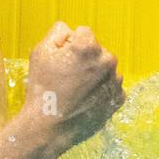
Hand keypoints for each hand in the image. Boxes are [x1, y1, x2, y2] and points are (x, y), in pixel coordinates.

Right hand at [23, 21, 123, 145]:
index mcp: (89, 46)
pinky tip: (85, 99)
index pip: (82, 33)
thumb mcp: (40, 52)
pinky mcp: (118, 98)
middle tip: (67, 77)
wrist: (48, 127)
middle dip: (85, 59)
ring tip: (75, 90)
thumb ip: (58, 32)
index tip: (61, 61)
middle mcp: (107, 60)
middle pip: (96, 50)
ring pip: (104, 69)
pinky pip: (110, 87)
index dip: (69, 45)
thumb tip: (70, 31)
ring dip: (94, 75)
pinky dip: (101, 91)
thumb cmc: (42, 88)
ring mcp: (115, 81)